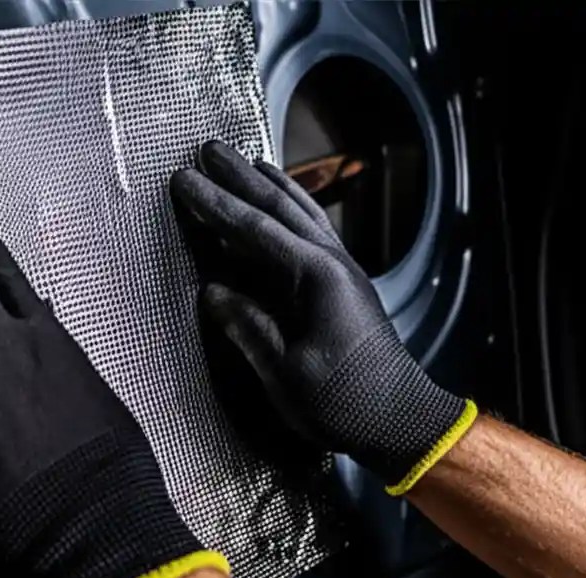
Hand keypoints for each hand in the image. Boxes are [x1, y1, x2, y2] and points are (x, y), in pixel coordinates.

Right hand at [170, 141, 475, 494]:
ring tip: (246, 161)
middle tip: (208, 149)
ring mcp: (342, 270)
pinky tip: (283, 207)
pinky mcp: (345, 285)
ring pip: (301, 212)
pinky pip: (313, 230)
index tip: (184, 181)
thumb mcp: (284, 373)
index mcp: (316, 279)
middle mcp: (332, 263)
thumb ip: (247, 327)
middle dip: (240, 177)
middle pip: (279, 207)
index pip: (254, 230)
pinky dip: (292, 208)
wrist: (401, 421)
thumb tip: (213, 292)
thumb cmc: (343, 402)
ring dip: (269, 185)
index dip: (215, 204)